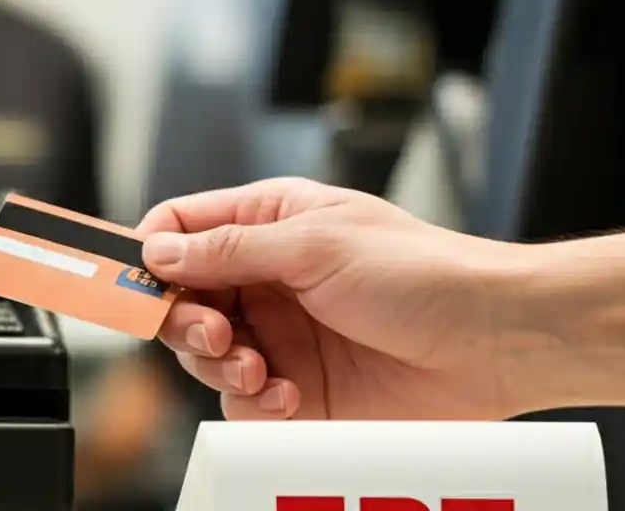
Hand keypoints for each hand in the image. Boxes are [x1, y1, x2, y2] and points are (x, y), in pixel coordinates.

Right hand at [138, 178, 530, 421]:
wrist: (491, 341)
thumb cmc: (423, 272)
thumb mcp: (316, 243)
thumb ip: (230, 250)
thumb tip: (159, 251)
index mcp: (268, 223)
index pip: (181, 229)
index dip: (149, 254)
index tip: (133, 283)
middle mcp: (266, 279)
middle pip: (182, 298)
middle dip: (184, 319)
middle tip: (215, 332)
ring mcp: (282, 335)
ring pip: (204, 354)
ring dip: (219, 362)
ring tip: (258, 366)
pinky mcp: (299, 389)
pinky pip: (243, 402)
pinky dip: (253, 402)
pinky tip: (288, 394)